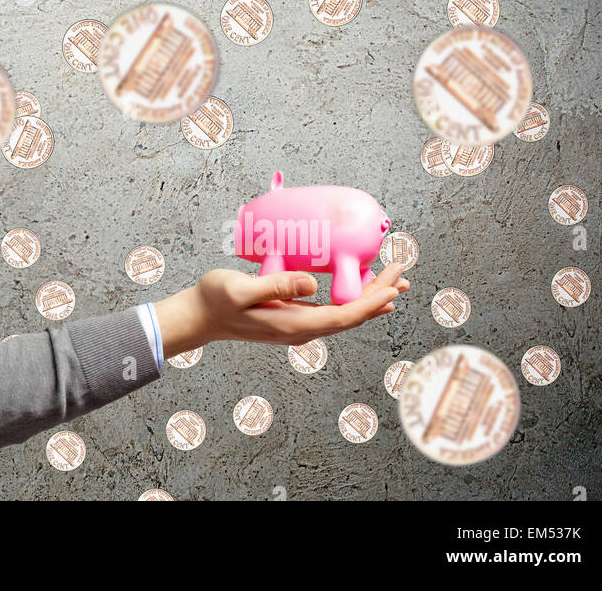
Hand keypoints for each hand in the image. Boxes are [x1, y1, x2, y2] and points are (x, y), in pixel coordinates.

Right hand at [155, 264, 409, 355]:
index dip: (373, 298)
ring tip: (394, 283)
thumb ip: (276, 285)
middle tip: (403, 272)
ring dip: (370, 298)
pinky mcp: (292, 318)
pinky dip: (352, 300)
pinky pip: (332, 311)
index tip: (393, 281)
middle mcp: (302, 329)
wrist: (198, 317)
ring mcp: (298, 326)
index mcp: (294, 324)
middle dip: (380, 294)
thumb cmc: (215, 300)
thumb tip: (313, 282)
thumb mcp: (241, 289)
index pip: (346, 315)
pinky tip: (361, 292)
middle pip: (353, 316)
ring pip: (345, 315)